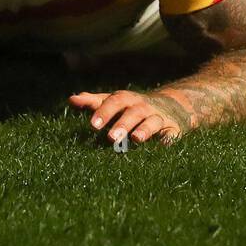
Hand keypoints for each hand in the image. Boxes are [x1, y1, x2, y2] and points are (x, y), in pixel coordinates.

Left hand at [68, 89, 188, 144]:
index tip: (93, 125)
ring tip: (136, 139)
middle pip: (133, 112)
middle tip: (110, 138)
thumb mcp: (115, 102)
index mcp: (127, 100)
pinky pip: (171, 134)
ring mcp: (159, 118)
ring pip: (152, 122)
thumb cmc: (133, 107)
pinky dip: (168, 139)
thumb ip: (93, 101)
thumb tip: (71, 99)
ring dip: (144, 129)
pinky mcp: (173, 129)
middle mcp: (143, 107)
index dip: (104, 112)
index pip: (114, 101)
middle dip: (122, 124)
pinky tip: (163, 146)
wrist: (172, 106)